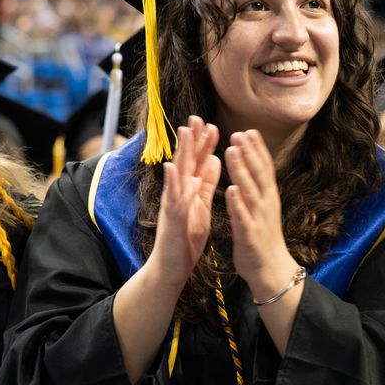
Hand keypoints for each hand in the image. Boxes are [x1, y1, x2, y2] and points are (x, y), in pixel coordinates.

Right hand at [147, 117, 220, 286]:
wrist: (171, 267)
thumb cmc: (186, 237)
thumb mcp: (201, 205)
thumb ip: (206, 183)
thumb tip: (213, 158)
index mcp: (189, 190)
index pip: (197, 162)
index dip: (204, 143)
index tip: (211, 123)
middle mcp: (178, 193)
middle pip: (185, 162)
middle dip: (191, 140)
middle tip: (196, 117)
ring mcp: (172, 205)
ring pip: (177, 175)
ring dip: (181, 153)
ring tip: (185, 134)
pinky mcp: (171, 220)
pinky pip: (173, 200)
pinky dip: (174, 185)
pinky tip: (173, 170)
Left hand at [225, 130, 297, 299]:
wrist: (271, 270)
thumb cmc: (263, 238)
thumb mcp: (264, 209)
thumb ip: (259, 189)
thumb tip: (255, 169)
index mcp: (268, 197)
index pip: (265, 168)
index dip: (258, 149)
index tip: (249, 130)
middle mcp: (266, 203)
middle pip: (258, 173)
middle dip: (249, 152)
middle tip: (239, 133)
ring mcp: (259, 218)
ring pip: (250, 190)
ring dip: (242, 169)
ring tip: (232, 150)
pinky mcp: (250, 234)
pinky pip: (242, 216)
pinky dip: (237, 202)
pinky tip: (230, 190)